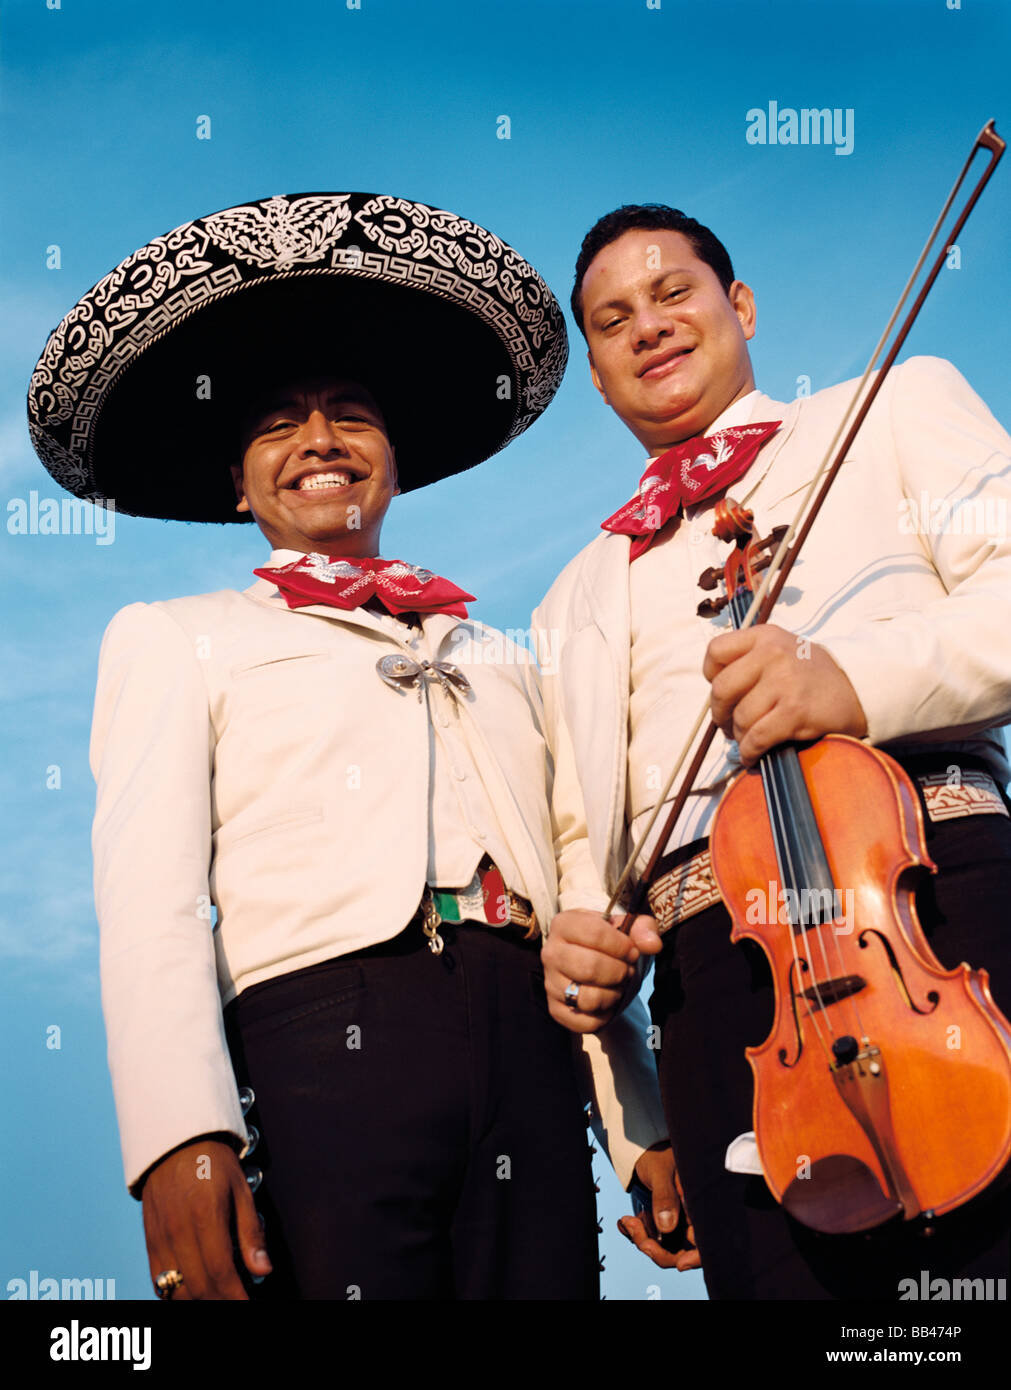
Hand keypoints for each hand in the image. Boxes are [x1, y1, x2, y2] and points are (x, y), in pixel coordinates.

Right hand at [141, 1138, 270, 1299]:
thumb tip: (264, 1271)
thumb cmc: (214, 1162)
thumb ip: (250, 1233)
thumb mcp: (240, 1190)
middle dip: (220, 1302)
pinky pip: (157, 1281)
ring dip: (198, 1302)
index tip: (249, 1304)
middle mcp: (178, 1230)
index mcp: (206, 1215)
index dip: (236, 1296)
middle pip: (198, 1286)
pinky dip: (175, 1295)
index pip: (220, 1271)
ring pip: (176, 1290)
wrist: (174, 1141)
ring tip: (219, 1299)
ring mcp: (160, 1237)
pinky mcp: (149, 1240)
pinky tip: (193, 1294)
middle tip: (237, 1302)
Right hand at [542, 909, 661, 1032]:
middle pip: (589, 967)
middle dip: (619, 972)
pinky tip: (607, 1003)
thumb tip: (652, 944)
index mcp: (564, 924)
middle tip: (626, 970)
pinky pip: (585, 1022)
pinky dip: (604, 1017)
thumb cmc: (611, 945)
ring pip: (587, 998)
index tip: (632, 951)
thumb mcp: (628, 929)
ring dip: (613, 995)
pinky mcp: (556, 1010)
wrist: (596, 967)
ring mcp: (550, 983)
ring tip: (617, 986)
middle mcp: (551, 953)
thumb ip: (644, 928)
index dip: (622, 946)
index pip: (594, 933)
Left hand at [619, 1145, 700, 1271]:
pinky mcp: (663, 1225)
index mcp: (700, 1206)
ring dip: (644, 1240)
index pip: (707, 1241)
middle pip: (685, 1252)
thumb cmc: (658, 1156)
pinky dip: (638, 1235)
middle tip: (638, 1235)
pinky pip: (652, 1240)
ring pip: (666, 1249)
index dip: (698, 1257)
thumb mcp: (660, 1171)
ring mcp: (678, 1224)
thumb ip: (664, 1196)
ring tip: (628, 1221)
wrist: (645, 1152)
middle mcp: (693, 1219)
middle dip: (660, 1251)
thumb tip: (667, 1227)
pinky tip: (626, 1221)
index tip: (680, 1264)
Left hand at [703, 623, 866, 765]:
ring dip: (739, 736)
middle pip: (722, 689)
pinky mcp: (795, 711)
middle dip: (720, 714)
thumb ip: (750, 661)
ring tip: (748, 739)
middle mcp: (772, 654)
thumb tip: (716, 697)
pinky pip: (757, 737)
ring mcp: (784, 682)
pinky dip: (750, 751)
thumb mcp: (782, 650)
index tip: (723, 692)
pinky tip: (753, 754)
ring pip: (739, 718)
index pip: (715, 651)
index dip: (711, 676)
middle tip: (729, 725)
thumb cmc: (812, 675)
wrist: (858, 689)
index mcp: (765, 636)